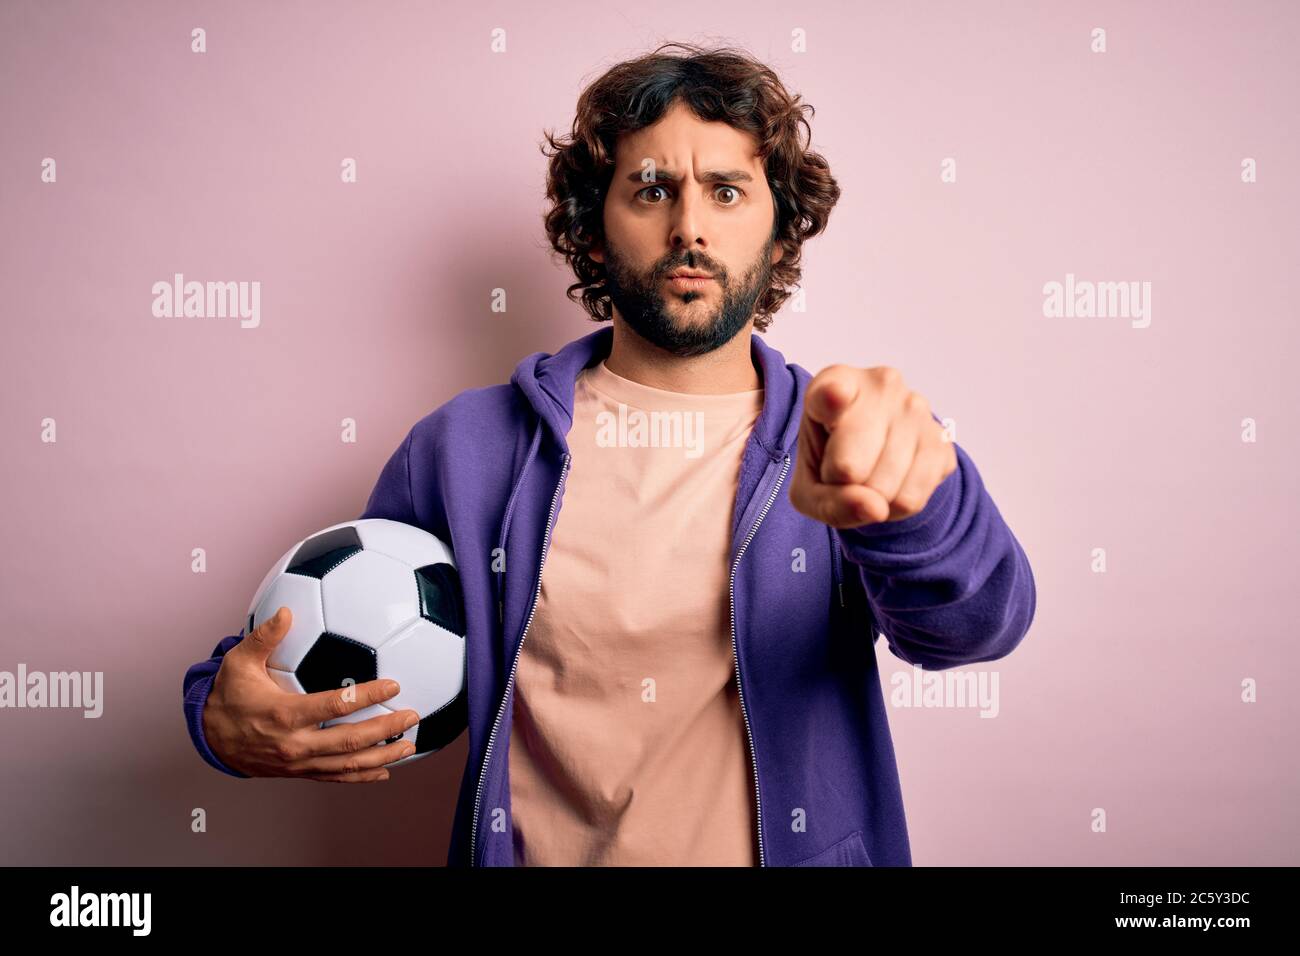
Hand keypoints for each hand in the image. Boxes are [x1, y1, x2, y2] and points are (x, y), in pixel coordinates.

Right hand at [202, 607, 420, 781]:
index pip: (335, 705)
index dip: (367, 696)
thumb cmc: (227, 695)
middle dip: (385, 730)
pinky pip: (334, 778)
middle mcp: (295, 744)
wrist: (209, 738)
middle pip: (349, 740)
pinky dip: (361, 777)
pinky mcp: (299, 772)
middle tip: (412, 716)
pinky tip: (385, 770)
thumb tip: (286, 611)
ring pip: (347, 765)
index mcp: (285, 715)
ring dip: (382, 757)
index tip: (394, 685)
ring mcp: (299, 763)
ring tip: (409, 747)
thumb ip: (264, 637)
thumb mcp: (238, 663)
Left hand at [789, 364, 956, 528]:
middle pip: (851, 468)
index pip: (832, 391)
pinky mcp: (941, 438)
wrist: (872, 456)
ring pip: (885, 489)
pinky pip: (912, 499)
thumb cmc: (830, 461)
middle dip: (843, 489)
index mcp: (835, 382)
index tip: (835, 395)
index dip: (832, 398)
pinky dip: (895, 508)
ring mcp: (916, 408)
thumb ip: (828, 502)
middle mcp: (881, 385)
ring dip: (872, 500)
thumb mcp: (810, 488)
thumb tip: (875, 508)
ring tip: (868, 476)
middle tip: (844, 472)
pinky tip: (892, 484)